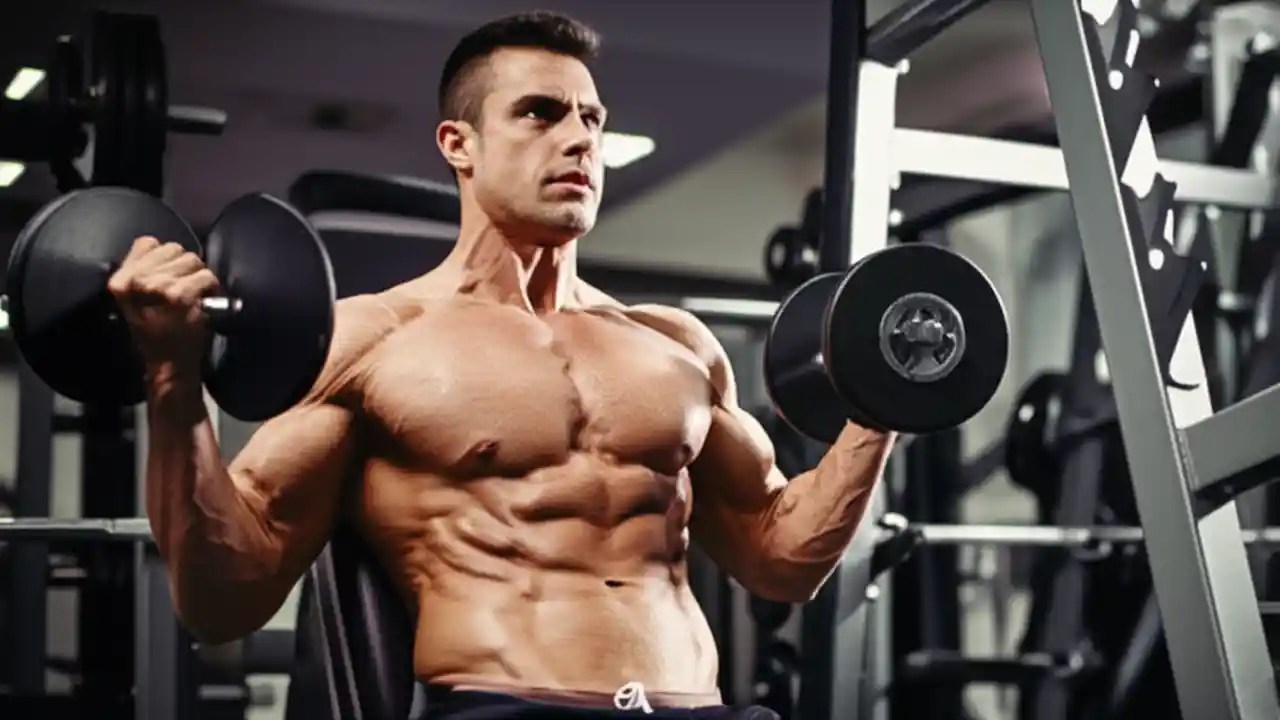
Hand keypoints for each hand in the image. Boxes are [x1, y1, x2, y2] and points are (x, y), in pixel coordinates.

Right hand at [107, 235, 219, 378]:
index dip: (164, 257)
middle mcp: (136, 281)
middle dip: (183, 265)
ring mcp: (159, 287)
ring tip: (192, 295)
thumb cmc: (155, 332)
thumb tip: (160, 248)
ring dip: (198, 275)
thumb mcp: (133, 300)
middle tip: (183, 288)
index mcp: (120, 280)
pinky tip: (203, 301)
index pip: (147, 243)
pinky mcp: (181, 295)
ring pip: (192, 259)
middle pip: (173, 248)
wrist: (168, 364)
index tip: (167, 276)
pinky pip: (206, 275)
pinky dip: (211, 287)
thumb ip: (140, 271)